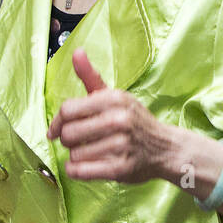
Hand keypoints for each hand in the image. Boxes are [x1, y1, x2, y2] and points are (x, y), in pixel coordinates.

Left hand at [47, 48, 174, 182]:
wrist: (165, 148)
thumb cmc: (133, 121)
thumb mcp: (115, 96)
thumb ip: (91, 76)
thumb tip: (76, 51)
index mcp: (115, 98)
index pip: (67, 110)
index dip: (58, 121)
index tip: (58, 129)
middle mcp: (119, 119)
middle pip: (68, 134)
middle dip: (68, 140)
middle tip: (79, 141)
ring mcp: (122, 144)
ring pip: (74, 154)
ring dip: (77, 156)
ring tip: (92, 151)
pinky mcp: (121, 168)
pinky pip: (80, 171)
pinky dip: (77, 170)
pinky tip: (87, 165)